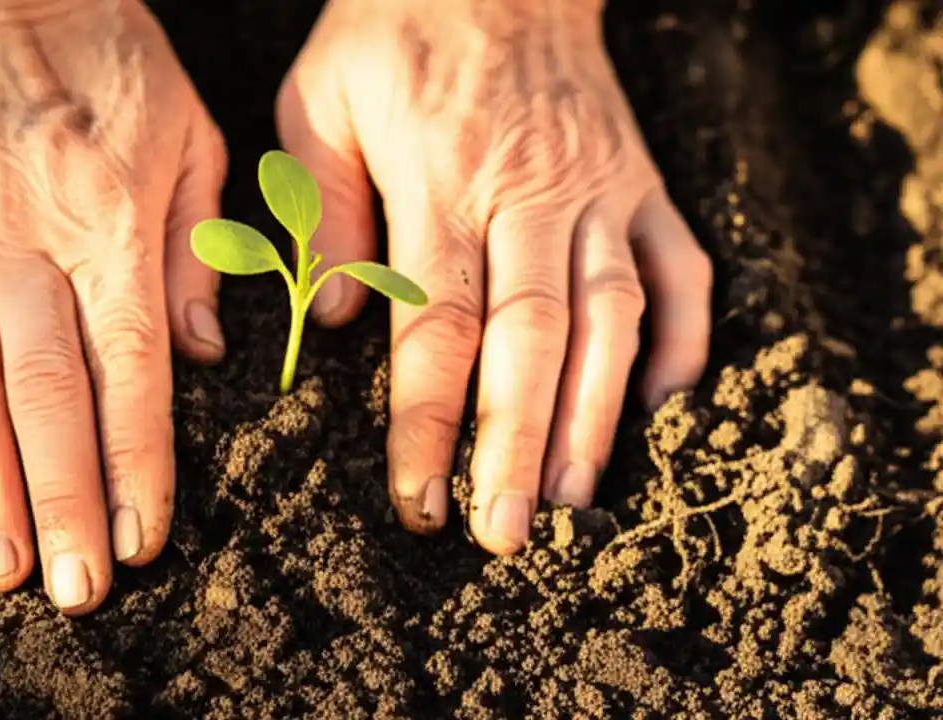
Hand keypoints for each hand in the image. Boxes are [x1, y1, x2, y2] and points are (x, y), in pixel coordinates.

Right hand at [0, 0, 227, 612]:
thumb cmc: (112, 62)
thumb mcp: (191, 135)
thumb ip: (201, 247)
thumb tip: (202, 357)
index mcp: (113, 221)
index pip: (130, 366)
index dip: (138, 460)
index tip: (143, 540)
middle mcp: (26, 240)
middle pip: (47, 393)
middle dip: (65, 498)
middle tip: (74, 589)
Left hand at [278, 0, 711, 552]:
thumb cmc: (391, 36)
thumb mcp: (321, 103)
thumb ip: (322, 211)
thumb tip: (329, 320)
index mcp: (441, 184)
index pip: (436, 328)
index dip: (428, 423)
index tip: (419, 499)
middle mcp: (528, 196)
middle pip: (531, 340)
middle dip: (517, 445)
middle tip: (503, 534)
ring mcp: (597, 190)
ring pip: (612, 316)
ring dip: (597, 413)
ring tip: (575, 498)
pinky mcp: (641, 182)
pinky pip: (679, 267)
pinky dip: (682, 337)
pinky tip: (664, 401)